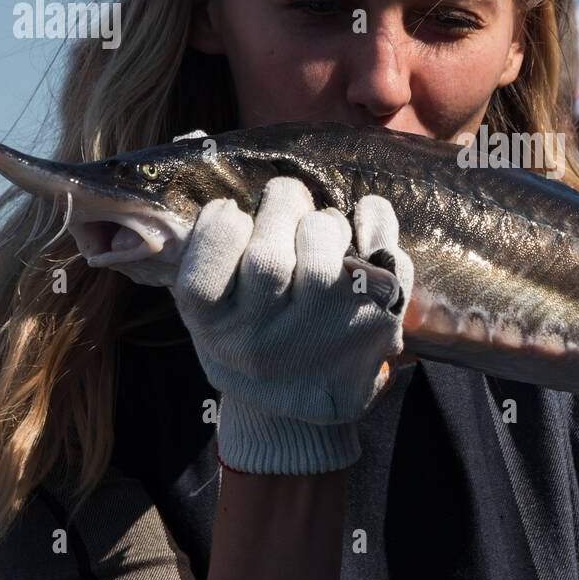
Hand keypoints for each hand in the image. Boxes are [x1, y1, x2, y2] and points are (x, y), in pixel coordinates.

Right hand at [171, 177, 413, 473]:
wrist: (308, 411)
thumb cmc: (255, 339)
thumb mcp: (212, 315)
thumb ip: (200, 258)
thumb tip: (194, 168)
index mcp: (217, 334)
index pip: (202, 281)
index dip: (218, 231)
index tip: (230, 209)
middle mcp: (267, 344)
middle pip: (267, 259)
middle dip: (281, 207)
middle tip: (286, 198)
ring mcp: (326, 337)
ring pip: (322, 255)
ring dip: (323, 222)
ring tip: (320, 227)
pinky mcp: (377, 325)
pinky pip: (384, 260)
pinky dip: (377, 222)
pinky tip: (364, 216)